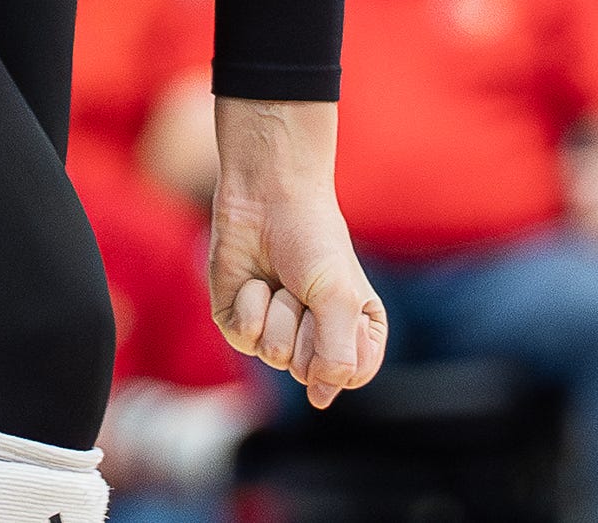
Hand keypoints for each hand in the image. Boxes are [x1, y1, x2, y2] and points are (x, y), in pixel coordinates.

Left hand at [207, 97, 387, 406]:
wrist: (266, 198)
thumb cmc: (313, 241)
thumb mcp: (340, 297)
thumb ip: (337, 354)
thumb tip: (320, 399)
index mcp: (355, 336)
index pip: (352, 375)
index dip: (344, 346)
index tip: (344, 306)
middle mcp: (317, 341)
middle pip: (310, 371)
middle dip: (307, 325)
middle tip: (306, 287)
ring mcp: (277, 335)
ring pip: (275, 355)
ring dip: (279, 310)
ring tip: (282, 280)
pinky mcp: (241, 324)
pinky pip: (245, 336)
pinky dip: (251, 304)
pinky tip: (255, 280)